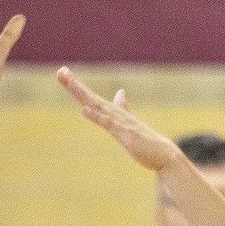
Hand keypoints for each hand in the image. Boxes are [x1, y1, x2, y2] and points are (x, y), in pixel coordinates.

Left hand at [56, 67, 182, 171]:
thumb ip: (123, 108)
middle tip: (60, 71)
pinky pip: (108, 123)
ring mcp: (120, 122)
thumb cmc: (146, 141)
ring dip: (82, 94)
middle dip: (75, 85)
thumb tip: (120, 92)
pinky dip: (96, 116)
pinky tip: (84, 109)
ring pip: (97, 105)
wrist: (164, 154)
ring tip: (69, 82)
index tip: (64, 73)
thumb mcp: (129, 122)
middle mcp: (115, 113)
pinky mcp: (125, 132)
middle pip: (90, 97)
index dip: (78, 86)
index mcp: (113, 112)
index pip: (91, 97)